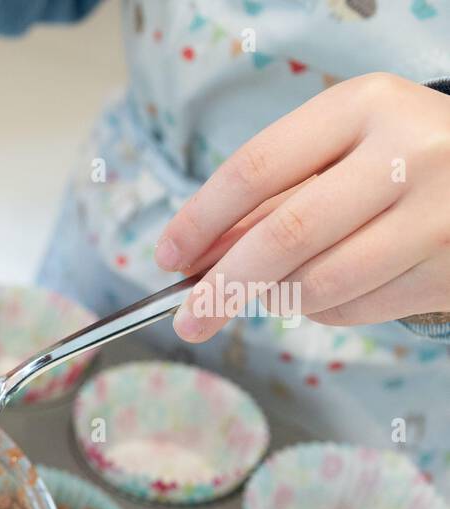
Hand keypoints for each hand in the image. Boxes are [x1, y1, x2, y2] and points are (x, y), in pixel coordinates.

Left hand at [155, 73, 449, 340]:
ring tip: (274, 289)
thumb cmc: (399, 161)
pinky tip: (333, 288)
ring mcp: (438, 214)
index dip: (200, 219)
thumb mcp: (338, 152)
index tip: (169, 257)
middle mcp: (408, 153)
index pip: (256, 167)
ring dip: (278, 299)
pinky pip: (354, 309)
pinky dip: (323, 310)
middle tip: (189, 318)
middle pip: (284, 235)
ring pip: (318, 284)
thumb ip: (265, 200)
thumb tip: (193, 257)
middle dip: (223, 285)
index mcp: (364, 106)